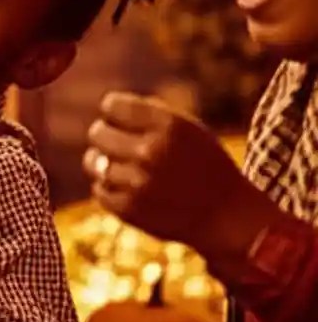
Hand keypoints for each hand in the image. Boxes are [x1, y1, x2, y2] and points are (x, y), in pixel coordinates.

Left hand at [83, 92, 278, 263]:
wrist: (227, 216)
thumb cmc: (204, 165)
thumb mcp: (188, 129)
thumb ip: (149, 115)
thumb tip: (108, 109)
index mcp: (168, 125)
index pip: (111, 105)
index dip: (114, 113)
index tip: (122, 121)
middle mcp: (150, 151)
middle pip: (97, 132)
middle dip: (107, 136)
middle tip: (121, 145)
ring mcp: (137, 182)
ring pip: (93, 162)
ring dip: (104, 163)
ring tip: (122, 167)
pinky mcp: (128, 209)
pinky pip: (98, 189)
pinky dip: (109, 188)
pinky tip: (128, 189)